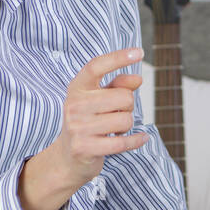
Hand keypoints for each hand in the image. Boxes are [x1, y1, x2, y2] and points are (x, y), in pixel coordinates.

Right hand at [51, 47, 150, 187]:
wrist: (67, 157)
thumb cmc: (89, 121)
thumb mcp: (100, 99)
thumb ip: (118, 86)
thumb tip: (137, 79)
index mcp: (77, 88)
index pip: (96, 66)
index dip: (117, 58)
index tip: (139, 52)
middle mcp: (74, 105)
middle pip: (124, 97)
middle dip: (128, 106)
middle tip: (117, 113)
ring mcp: (77, 127)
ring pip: (125, 120)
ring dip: (127, 125)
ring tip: (114, 129)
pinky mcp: (85, 148)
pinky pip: (122, 142)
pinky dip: (136, 140)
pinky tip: (141, 138)